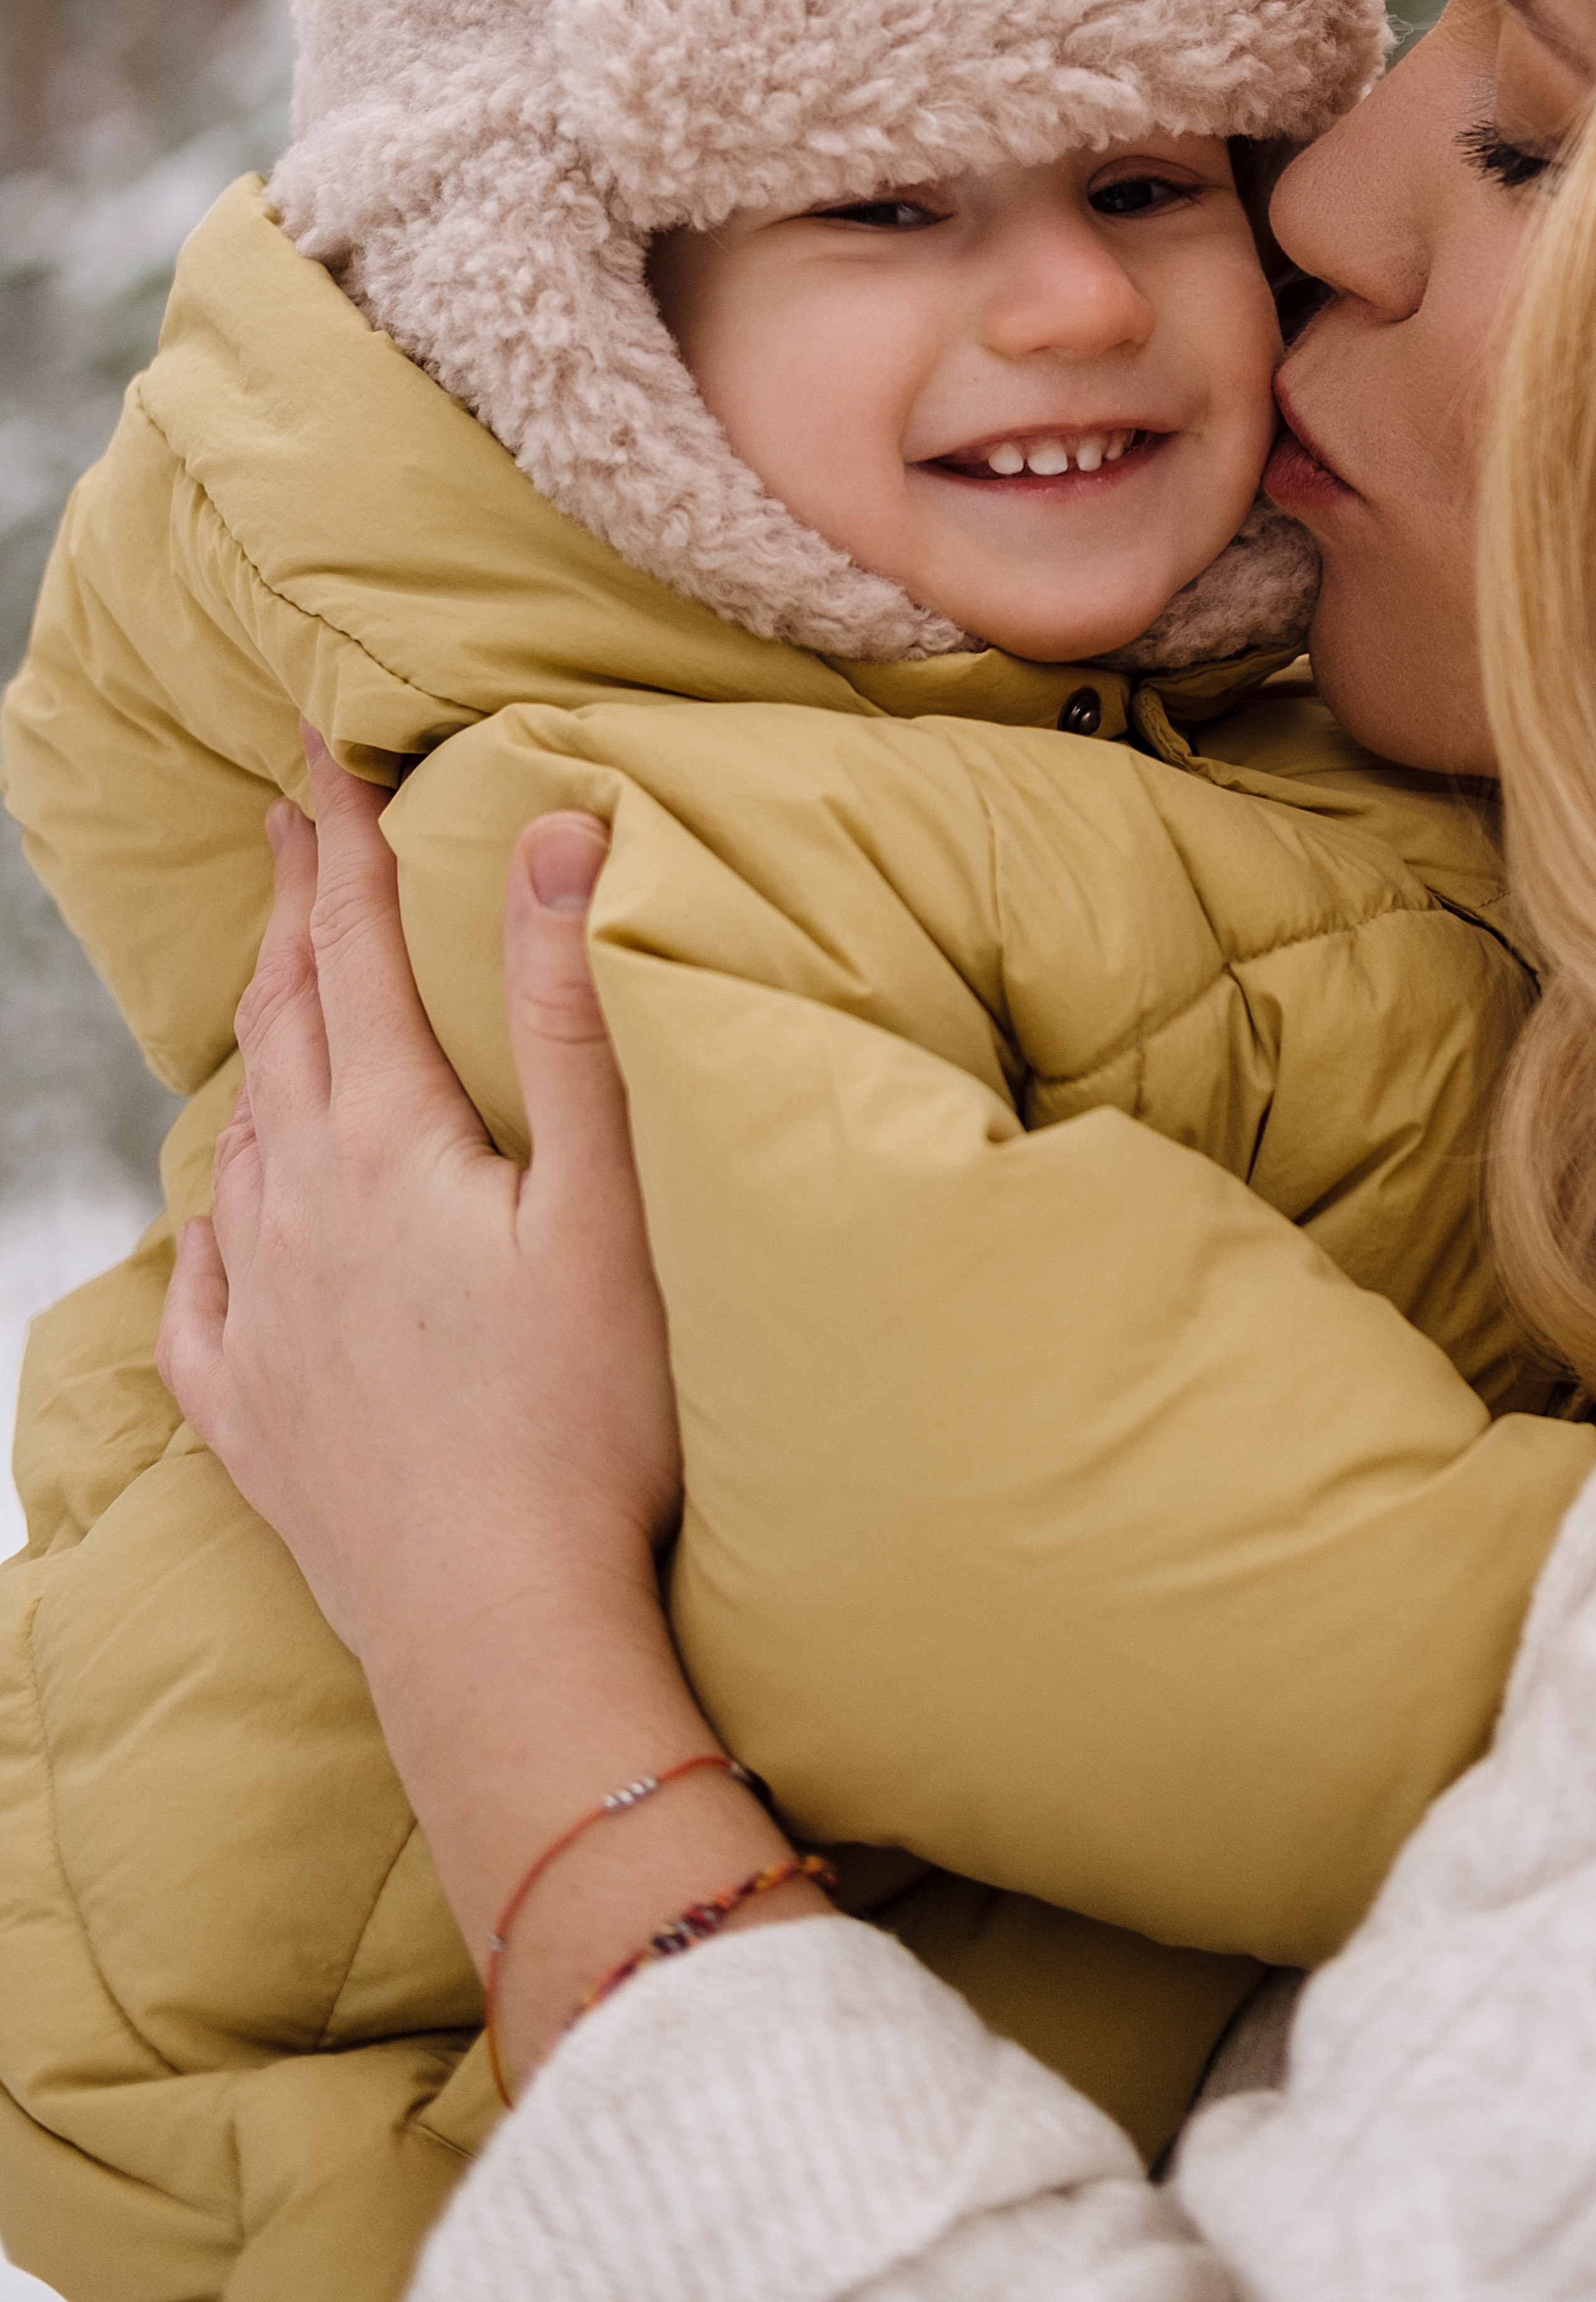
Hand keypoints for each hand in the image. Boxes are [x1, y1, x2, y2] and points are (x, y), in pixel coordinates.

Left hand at [159, 739, 826, 2080]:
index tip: (322, 757)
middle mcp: (298, 1213)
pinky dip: (209, 1212)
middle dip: (291, 912)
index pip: (353, 951)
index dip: (342, 844)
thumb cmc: (583, 1421)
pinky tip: (221, 1208)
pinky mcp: (247, 1412)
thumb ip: (573, 1013)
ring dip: (258, 1043)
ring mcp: (258, 1316)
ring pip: (238, 1139)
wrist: (495, 1631)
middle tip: (289, 825)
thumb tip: (556, 837)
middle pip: (286, 1022)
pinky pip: (195, 1282)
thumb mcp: (606, 1200)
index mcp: (388, 1147)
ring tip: (275, 992)